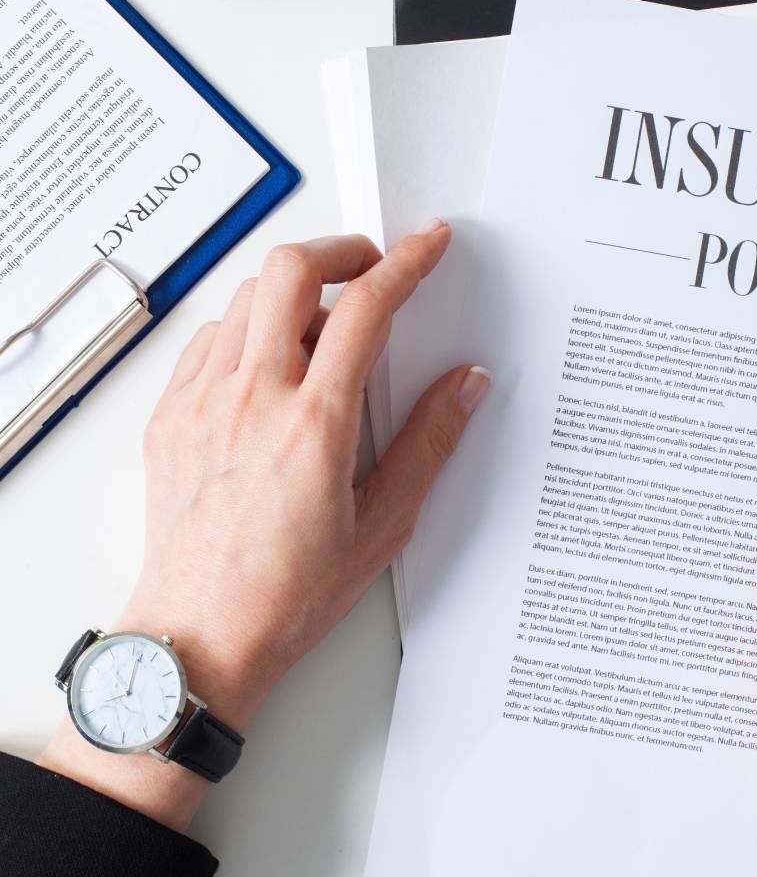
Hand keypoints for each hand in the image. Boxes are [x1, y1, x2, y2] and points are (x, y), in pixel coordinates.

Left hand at [42, 225, 487, 828]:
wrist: (202, 634)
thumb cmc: (290, 592)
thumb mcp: (384, 523)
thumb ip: (430, 442)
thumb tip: (467, 384)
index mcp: (316, 422)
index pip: (367, 308)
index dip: (408, 262)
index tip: (430, 242)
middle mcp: (253, 396)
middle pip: (291, 270)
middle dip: (342, 249)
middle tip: (372, 266)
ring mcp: (202, 401)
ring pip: (245, 297)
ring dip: (293, 289)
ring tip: (325, 321)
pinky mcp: (169, 416)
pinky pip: (209, 339)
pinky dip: (247, 327)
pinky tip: (270, 363)